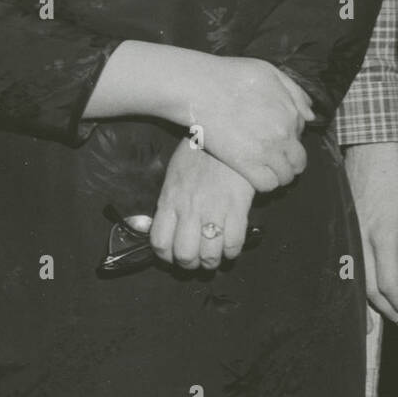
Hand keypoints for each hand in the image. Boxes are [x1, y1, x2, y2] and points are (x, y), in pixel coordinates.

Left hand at [150, 138, 255, 270]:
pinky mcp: (238, 207)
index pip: (160, 242)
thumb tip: (168, 225)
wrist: (227, 132)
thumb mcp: (174, 174)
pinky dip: (232, 252)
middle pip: (185, 255)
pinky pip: (234, 243)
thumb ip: (170, 201)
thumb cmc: (199, 152)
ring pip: (209, 255)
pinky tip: (230, 246)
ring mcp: (214, 209)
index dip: (166, 256)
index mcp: (170, 199)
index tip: (173, 255)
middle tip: (196, 259)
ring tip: (214, 257)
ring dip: (211, 262)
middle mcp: (189, 209)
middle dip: (190, 264)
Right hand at [188, 55, 311, 192]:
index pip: (301, 133)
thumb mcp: (269, 72)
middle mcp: (282, 134)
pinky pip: (267, 184)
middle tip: (275, 159)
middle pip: (299, 160)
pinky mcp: (245, 164)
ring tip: (265, 169)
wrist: (199, 87)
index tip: (275, 135)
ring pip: (286, 176)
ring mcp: (265, 151)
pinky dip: (265, 183)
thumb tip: (310, 115)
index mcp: (289, 112)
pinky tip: (255, 175)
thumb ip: (294, 92)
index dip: (290, 135)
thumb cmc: (230, 75)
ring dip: (279, 175)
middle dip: (291, 161)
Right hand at [344, 142, 397, 327]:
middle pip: (370, 288)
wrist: (369, 152)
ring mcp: (349, 233)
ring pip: (356, 280)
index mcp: (383, 235)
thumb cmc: (397, 179)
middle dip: (388, 310)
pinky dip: (358, 285)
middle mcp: (361, 238)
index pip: (389, 283)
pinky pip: (348, 265)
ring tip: (387, 316)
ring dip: (372, 303)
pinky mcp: (343, 229)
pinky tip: (366, 294)